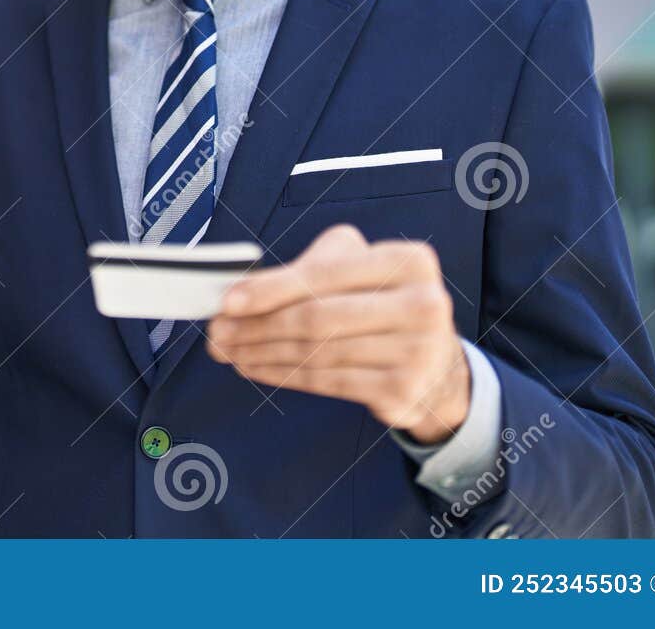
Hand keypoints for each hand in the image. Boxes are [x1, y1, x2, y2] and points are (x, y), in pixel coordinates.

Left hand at [206, 224, 469, 443]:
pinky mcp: (402, 392)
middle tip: (217, 331)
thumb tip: (241, 288)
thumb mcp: (360, 266)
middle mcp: (423, 305)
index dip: (270, 288)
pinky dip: (284, 375)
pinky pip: (327, 382)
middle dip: (256, 325)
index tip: (228, 301)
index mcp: (409, 261)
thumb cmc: (382, 304)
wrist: (437, 364)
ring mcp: (417, 353)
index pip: (324, 275)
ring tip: (229, 349)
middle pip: (316, 318)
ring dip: (261, 353)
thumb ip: (310, 265)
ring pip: (316, 353)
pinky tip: (257, 368)